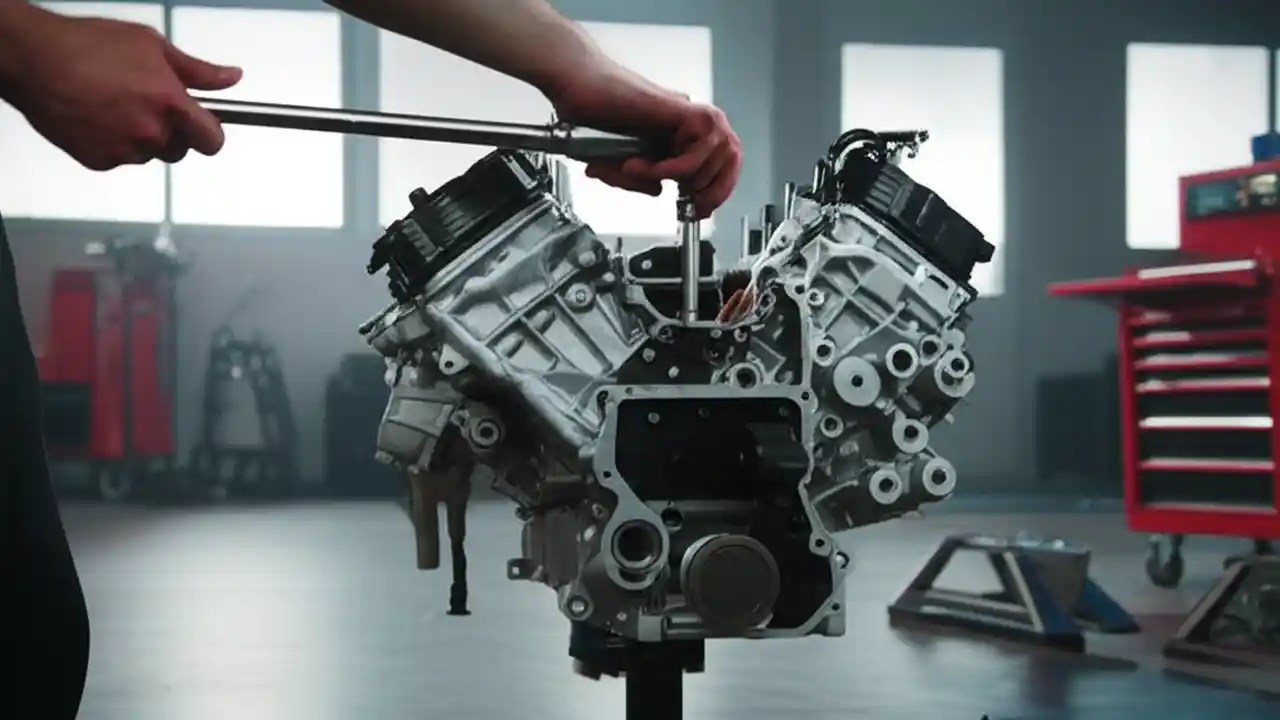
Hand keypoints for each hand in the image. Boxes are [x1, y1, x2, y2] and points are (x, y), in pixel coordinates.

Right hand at [5, 8, 240, 169]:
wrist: (34, 59)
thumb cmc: (89, 45)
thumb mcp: (152, 46)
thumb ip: (198, 71)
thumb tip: (231, 78)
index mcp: (170, 105)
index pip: (213, 141)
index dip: (210, 133)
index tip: (203, 125)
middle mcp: (150, 132)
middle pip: (180, 150)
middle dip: (172, 133)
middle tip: (148, 105)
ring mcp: (124, 150)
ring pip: (148, 155)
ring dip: (141, 138)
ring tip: (115, 105)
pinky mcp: (99, 161)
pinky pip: (119, 159)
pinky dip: (113, 144)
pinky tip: (97, 117)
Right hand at [545, 61, 741, 219]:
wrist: (574, 86)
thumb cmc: (589, 115)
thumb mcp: (617, 163)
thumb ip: (640, 180)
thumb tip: (659, 191)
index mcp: (680, 130)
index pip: (723, 162)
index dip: (717, 190)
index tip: (698, 210)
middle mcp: (689, 119)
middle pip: (731, 157)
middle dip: (712, 189)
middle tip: (686, 204)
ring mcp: (687, 111)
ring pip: (719, 152)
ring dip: (685, 177)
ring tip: (645, 174)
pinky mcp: (679, 108)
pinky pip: (697, 146)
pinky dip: (674, 167)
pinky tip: (641, 165)